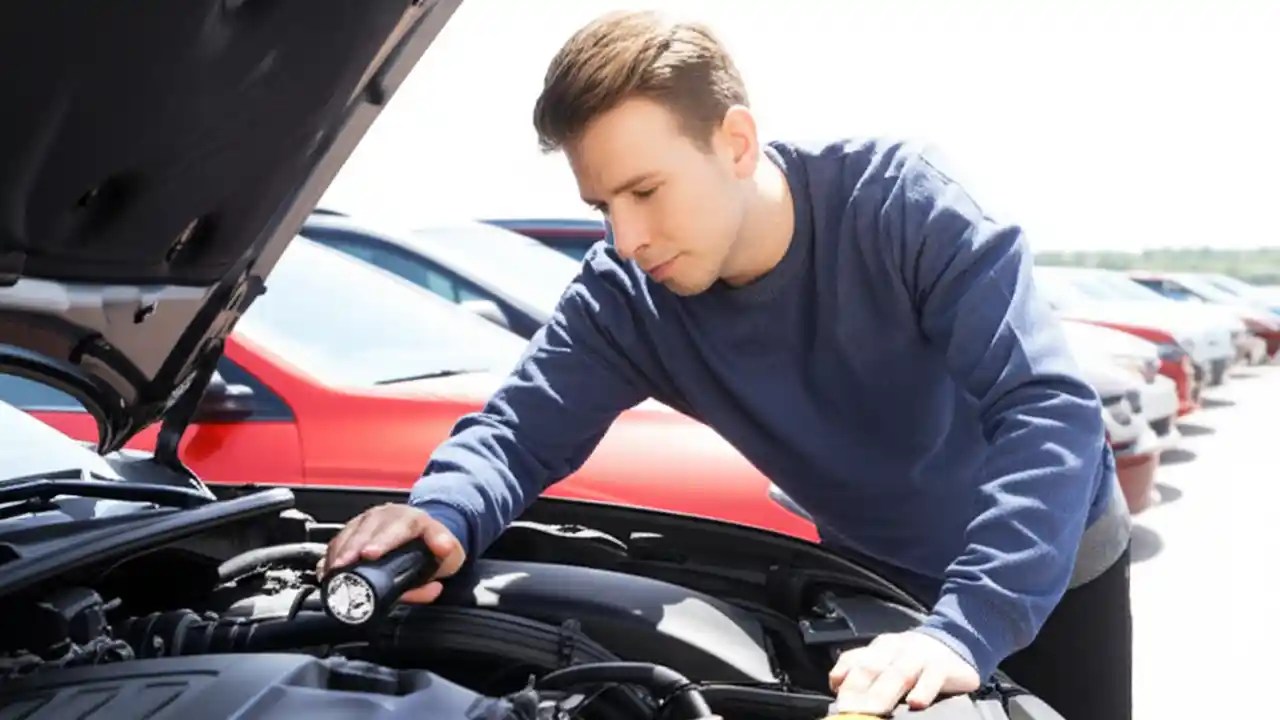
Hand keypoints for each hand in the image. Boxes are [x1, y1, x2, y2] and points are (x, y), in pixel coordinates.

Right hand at [319, 503, 465, 603]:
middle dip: (353, 547)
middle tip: (343, 564)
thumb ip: (436, 578)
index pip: (398, 526)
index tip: (370, 553)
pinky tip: (326, 568)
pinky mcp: (355, 528)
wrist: (427, 534)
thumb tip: (433, 587)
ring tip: (331, 569)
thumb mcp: (448, 558)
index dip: (382, 540)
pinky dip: (331, 553)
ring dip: (339, 550)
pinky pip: (340, 538)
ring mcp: (370, 520)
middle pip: (368, 528)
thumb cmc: (434, 546)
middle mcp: (389, 515)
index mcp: (414, 519)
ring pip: (351, 531)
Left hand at [829, 631, 979, 714]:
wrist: (957, 639)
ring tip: (872, 712)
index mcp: (879, 647)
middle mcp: (896, 649)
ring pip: (898, 673)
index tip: (836, 703)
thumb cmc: (915, 658)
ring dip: (883, 694)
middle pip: (872, 669)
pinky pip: (933, 677)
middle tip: (849, 713)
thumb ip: (862, 668)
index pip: (854, 661)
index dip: (842, 681)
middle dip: (857, 693)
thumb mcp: (887, 657)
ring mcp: (920, 655)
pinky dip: (923, 690)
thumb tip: (836, 686)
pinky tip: (916, 704)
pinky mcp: (945, 665)